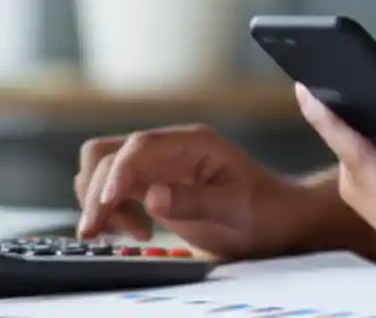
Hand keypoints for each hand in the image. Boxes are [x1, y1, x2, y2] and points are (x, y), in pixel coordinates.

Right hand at [74, 124, 318, 259]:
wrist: (279, 219)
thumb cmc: (265, 210)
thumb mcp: (236, 208)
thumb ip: (194, 201)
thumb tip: (152, 197)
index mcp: (192, 143)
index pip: (140, 146)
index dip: (118, 172)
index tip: (107, 204)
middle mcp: (170, 148)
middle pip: (109, 153)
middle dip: (96, 190)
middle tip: (96, 230)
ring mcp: (158, 166)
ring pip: (104, 169)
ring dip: (99, 200)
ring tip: (121, 233)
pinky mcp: (153, 186)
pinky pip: (115, 190)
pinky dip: (111, 210)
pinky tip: (137, 232)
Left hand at [296, 84, 375, 265]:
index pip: (363, 165)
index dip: (332, 125)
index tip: (306, 91)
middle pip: (354, 178)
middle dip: (341, 137)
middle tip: (323, 93)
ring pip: (360, 188)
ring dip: (355, 151)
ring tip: (348, 111)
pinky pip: (374, 195)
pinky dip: (372, 165)